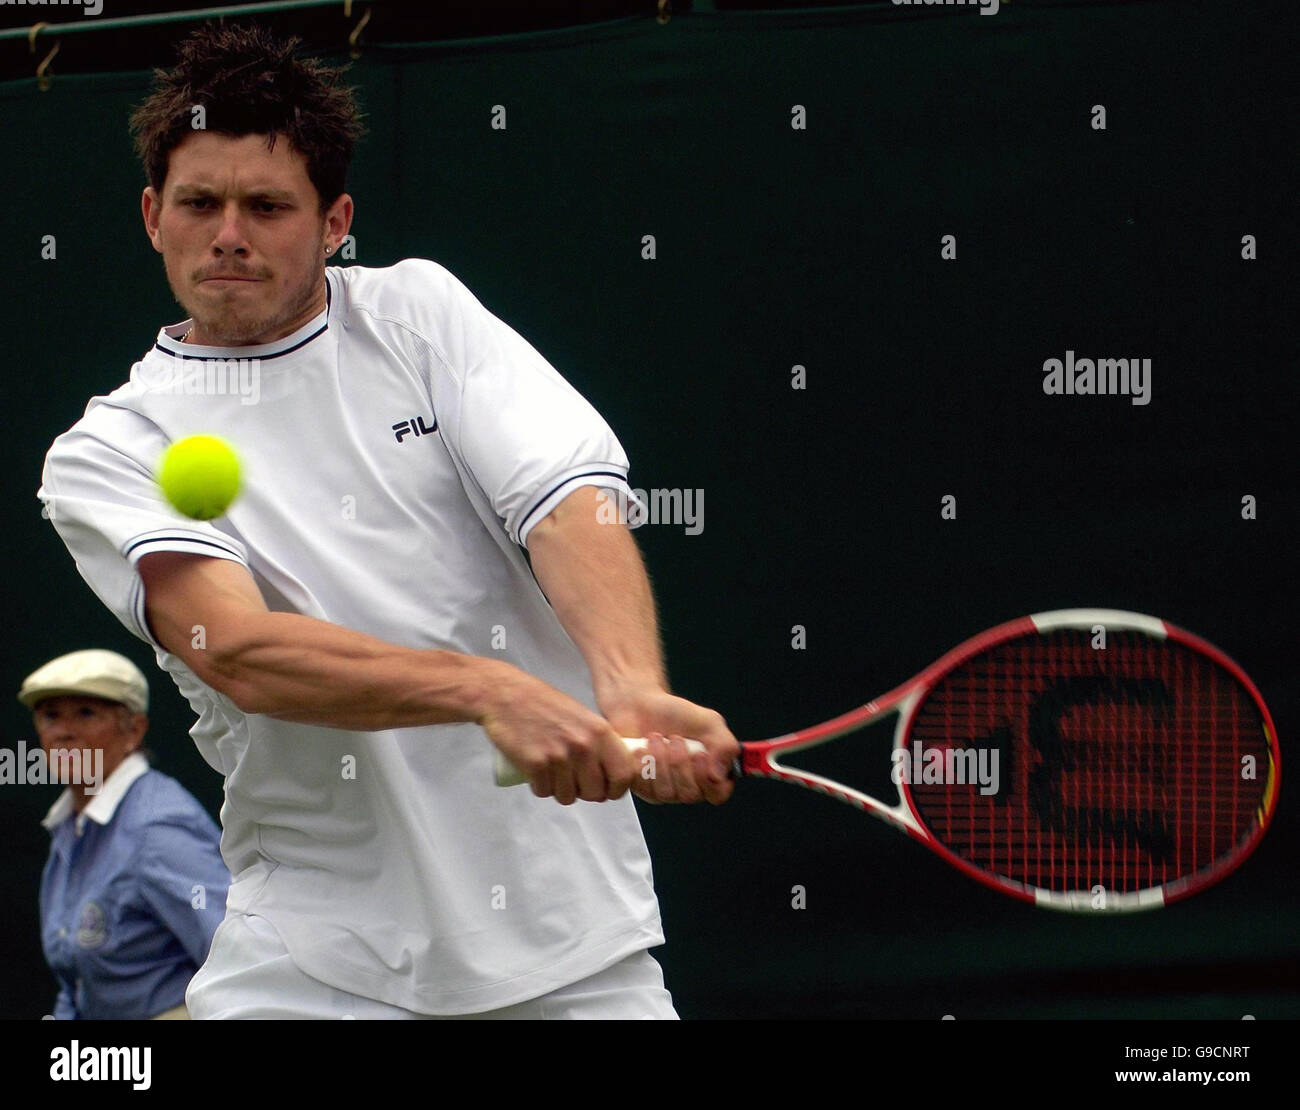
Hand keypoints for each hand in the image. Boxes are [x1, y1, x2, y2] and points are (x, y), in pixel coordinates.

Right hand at [477, 665, 635, 804]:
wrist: (506, 695)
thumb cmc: (544, 705)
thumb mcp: (584, 717)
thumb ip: (600, 742)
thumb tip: (612, 772)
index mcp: (600, 732)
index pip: (624, 775)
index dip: (617, 790)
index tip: (608, 791)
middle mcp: (584, 745)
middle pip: (595, 793)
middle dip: (584, 793)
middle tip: (572, 781)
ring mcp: (559, 756)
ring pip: (568, 797)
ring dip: (559, 790)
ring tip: (552, 772)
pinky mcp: (536, 764)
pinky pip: (544, 792)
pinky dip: (540, 787)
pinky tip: (536, 771)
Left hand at [598, 685, 737, 805]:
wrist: (639, 706)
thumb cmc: (674, 714)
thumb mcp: (709, 722)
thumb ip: (724, 745)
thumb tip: (720, 775)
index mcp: (711, 771)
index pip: (718, 794)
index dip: (709, 780)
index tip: (699, 755)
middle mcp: (689, 785)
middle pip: (690, 794)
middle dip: (680, 763)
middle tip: (675, 738)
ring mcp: (665, 789)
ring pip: (666, 793)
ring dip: (660, 760)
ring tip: (656, 737)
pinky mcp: (642, 787)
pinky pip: (644, 788)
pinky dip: (642, 763)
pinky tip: (641, 748)